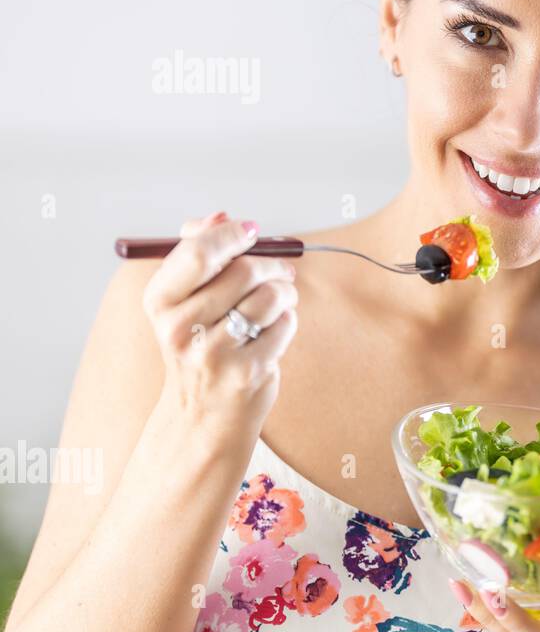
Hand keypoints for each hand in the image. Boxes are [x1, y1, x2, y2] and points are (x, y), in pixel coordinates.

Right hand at [141, 211, 298, 435]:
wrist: (202, 414)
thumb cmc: (200, 346)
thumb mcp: (184, 301)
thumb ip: (198, 253)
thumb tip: (219, 217)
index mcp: (160, 302)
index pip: (198, 253)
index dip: (232, 234)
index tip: (251, 230)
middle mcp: (180, 327)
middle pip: (244, 271)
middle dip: (272, 265)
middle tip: (281, 271)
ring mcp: (213, 353)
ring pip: (270, 296)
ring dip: (285, 293)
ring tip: (280, 301)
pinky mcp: (247, 372)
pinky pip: (285, 325)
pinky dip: (288, 321)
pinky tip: (273, 332)